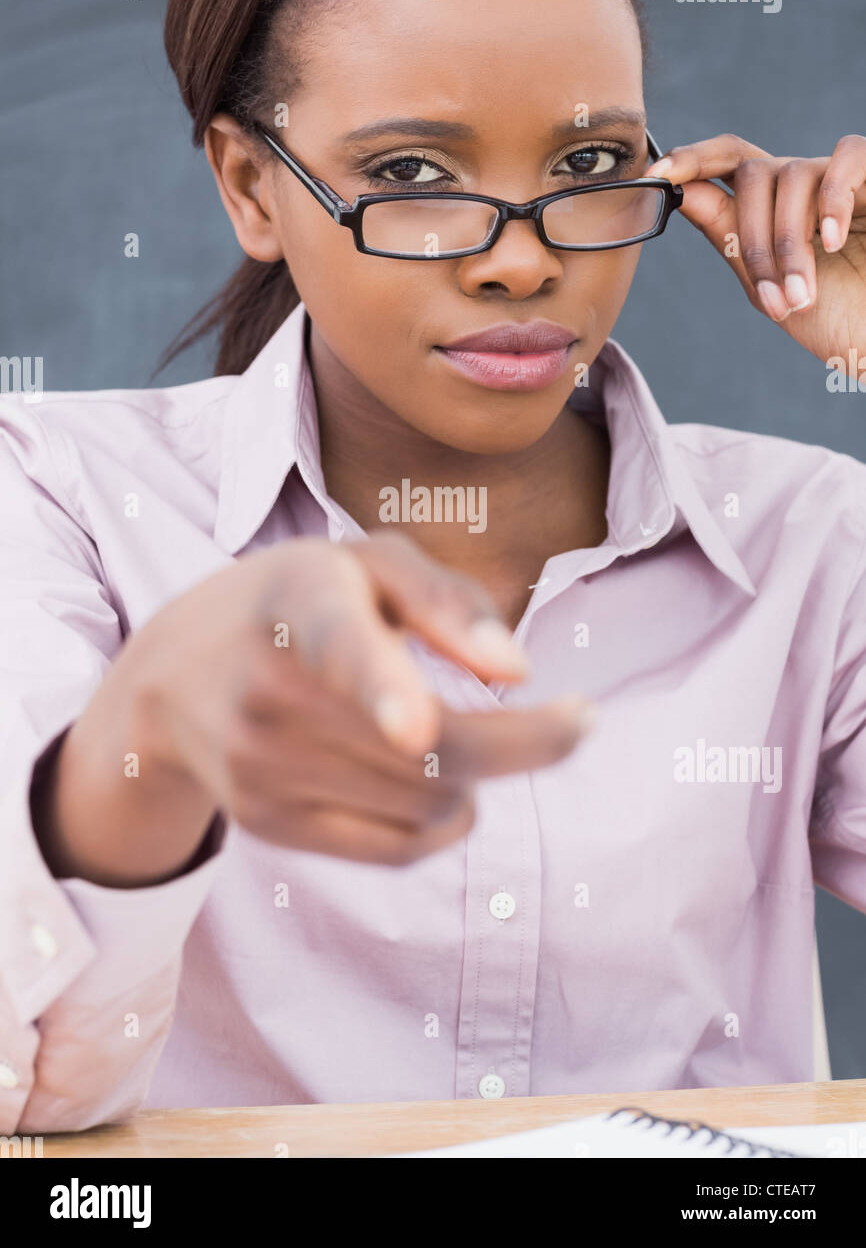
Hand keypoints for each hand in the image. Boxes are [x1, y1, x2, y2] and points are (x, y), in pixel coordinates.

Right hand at [62, 530, 595, 877]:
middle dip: (529, 742)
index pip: (342, 649)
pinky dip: (444, 822)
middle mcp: (268, 692)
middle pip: (434, 752)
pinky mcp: (267, 825)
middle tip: (578, 722)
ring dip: (476, 778)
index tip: (419, 728)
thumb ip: (448, 600)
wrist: (172, 677)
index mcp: (299, 604)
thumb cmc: (299, 602)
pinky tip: (436, 782)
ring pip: (428, 805)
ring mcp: (260, 770)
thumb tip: (519, 674)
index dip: (385, 688)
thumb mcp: (366, 563)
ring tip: (455, 736)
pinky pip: (398, 850)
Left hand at [647, 133, 865, 367]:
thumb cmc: (839, 321)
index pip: (726, 164)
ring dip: (789, 242)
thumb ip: (731, 238)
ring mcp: (842, 180)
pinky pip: (847, 156)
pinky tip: (830, 241)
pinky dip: (832, 198)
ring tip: (803, 295)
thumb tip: (682, 193)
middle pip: (753, 173)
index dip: (690, 160)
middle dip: (751, 237)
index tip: (655, 175)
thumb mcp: (770, 288)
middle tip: (770, 297)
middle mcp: (805, 188)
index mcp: (773, 210)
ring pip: (792, 173)